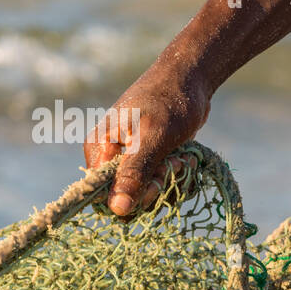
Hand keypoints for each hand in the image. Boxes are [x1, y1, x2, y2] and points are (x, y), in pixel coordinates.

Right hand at [83, 61, 210, 216]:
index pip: (104, 197)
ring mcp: (129, 159)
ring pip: (148, 193)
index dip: (132, 198)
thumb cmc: (170, 101)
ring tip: (182, 156)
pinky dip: (177, 176)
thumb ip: (134, 173)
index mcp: (99, 150)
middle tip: (174, 162)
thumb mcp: (152, 138)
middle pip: (129, 198)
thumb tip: (117, 210)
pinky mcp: (148, 160)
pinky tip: (186, 158)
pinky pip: (159, 185)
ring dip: (172, 180)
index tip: (156, 181)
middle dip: (157, 185)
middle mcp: (110, 157)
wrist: (191, 78)